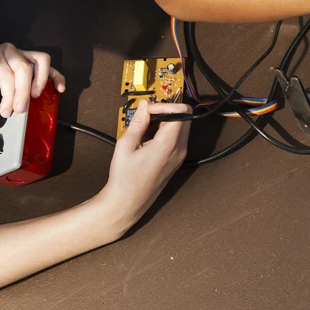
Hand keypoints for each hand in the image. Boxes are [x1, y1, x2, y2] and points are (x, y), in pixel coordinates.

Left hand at [0, 43, 65, 132]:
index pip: (6, 75)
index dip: (9, 96)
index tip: (7, 113)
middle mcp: (8, 51)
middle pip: (24, 69)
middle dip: (23, 92)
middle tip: (20, 110)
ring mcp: (21, 53)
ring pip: (40, 60)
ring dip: (41, 80)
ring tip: (35, 96)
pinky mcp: (30, 59)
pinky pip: (47, 64)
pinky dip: (55, 76)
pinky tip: (59, 88)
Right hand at [94, 101, 189, 234]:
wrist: (126, 203)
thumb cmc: (124, 178)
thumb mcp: (126, 145)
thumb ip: (138, 122)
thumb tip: (144, 105)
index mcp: (168, 144)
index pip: (181, 111)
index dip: (164, 106)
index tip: (149, 110)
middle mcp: (179, 150)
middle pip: (185, 117)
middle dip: (166, 111)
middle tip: (147, 117)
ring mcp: (179, 156)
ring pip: (181, 127)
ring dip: (166, 122)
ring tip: (144, 130)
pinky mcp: (176, 161)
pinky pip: (177, 138)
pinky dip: (165, 133)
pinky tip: (147, 140)